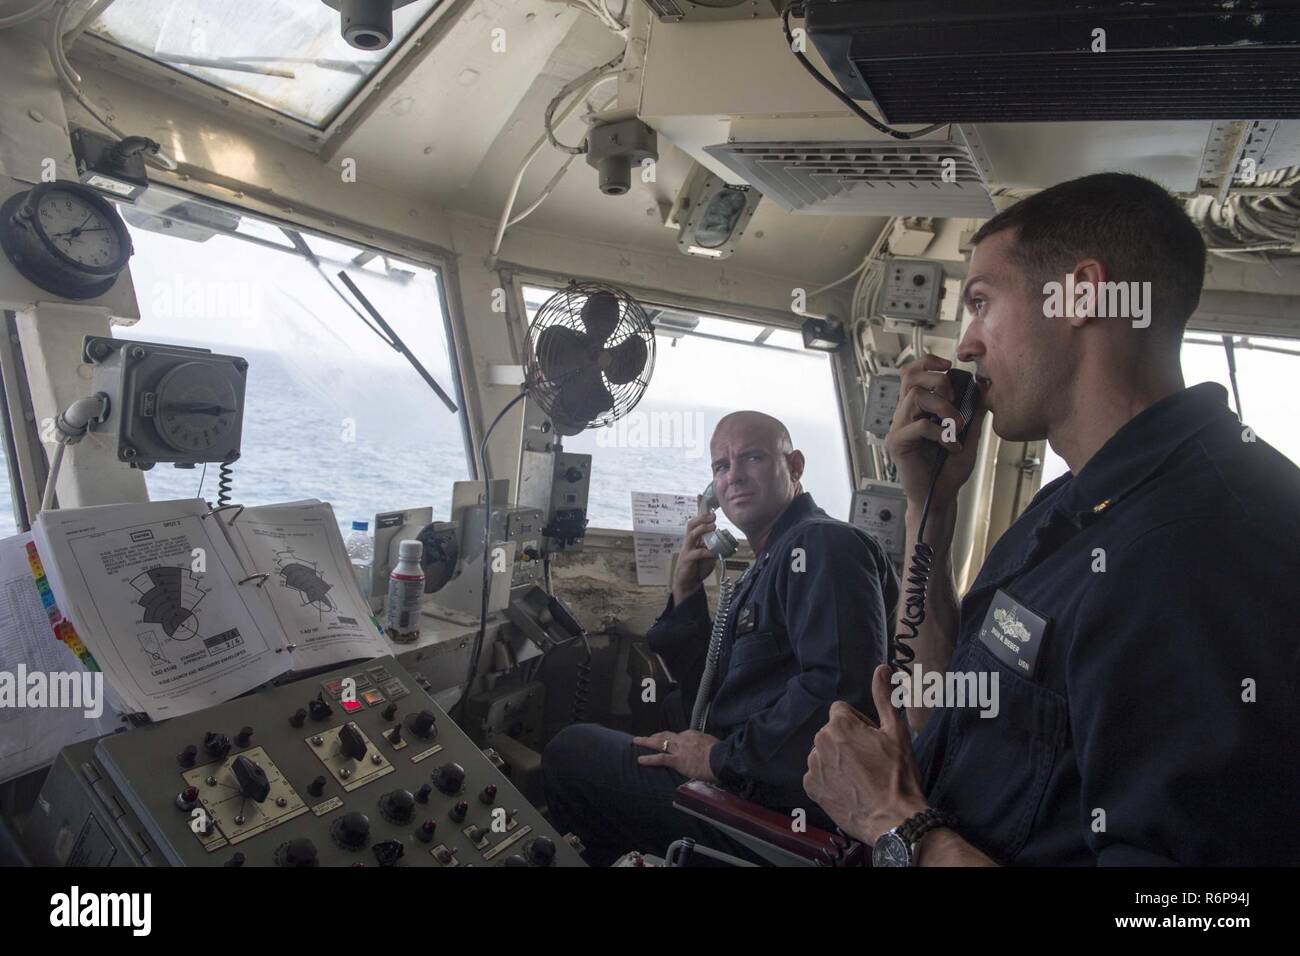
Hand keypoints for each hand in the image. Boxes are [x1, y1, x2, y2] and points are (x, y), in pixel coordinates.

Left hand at [632, 730, 720, 781]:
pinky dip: (649, 759)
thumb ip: (707, 747)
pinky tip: (640, 760)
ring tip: (636, 742)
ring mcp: (680, 749)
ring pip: (659, 743)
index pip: (678, 736)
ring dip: (646, 742)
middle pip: (665, 736)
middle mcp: (684, 739)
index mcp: (693, 735)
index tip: (667, 741)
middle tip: (645, 737)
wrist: (722, 759)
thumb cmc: (722, 754)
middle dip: (654, 736)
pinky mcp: (678, 760)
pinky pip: (660, 758)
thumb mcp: (714, 745)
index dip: (671, 739)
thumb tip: (708, 752)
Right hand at [670, 512, 718, 605]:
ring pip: (691, 534)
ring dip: (702, 529)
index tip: (700, 495)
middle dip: (702, 517)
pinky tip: (713, 552)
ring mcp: (687, 549)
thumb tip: (723, 537)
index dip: (697, 508)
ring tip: (713, 526)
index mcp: (694, 538)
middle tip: (713, 516)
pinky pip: (697, 553)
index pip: (695, 520)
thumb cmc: (698, 566)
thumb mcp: (708, 553)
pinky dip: (706, 552)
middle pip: (691, 524)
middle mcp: (689, 541)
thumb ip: (714, 544)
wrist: (689, 582)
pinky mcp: (687, 559)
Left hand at [803, 665, 928, 843]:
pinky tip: (849, 789)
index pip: (842, 711)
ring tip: (861, 778)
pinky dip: (829, 779)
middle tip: (870, 761)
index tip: (873, 741)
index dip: (860, 724)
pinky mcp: (810, 788)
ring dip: (837, 760)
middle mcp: (820, 741)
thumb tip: (881, 668)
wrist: (893, 820)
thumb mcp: (897, 732)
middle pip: (832, 732)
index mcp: (839, 724)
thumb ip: (884, 697)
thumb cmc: (898, 776)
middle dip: (847, 741)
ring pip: (824, 752)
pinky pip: (817, 774)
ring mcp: (813, 766)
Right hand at [883, 354, 987, 512]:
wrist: (940, 497)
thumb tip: (982, 387)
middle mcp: (904, 415)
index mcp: (917, 409)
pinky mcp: (897, 444)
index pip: (912, 373)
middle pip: (910, 377)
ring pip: (915, 397)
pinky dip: (941, 433)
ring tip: (956, 427)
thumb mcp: (968, 435)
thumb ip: (972, 412)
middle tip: (953, 400)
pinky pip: (918, 425)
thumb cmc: (949, 469)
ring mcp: (898, 429)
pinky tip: (951, 447)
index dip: (928, 362)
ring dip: (943, 408)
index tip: (948, 365)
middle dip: (938, 381)